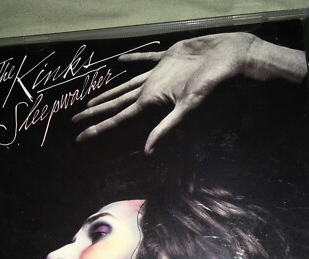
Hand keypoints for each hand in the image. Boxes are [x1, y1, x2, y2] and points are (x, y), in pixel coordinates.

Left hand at [73, 33, 306, 153]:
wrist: (231, 57)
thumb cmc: (211, 82)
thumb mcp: (188, 106)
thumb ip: (166, 127)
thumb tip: (147, 152)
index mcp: (150, 101)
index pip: (117, 118)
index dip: (97, 126)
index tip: (79, 136)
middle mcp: (151, 90)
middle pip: (116, 103)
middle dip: (96, 111)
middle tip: (76, 117)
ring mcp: (158, 74)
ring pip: (126, 85)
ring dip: (109, 92)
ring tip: (93, 98)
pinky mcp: (168, 58)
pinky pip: (146, 58)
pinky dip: (134, 59)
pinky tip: (121, 61)